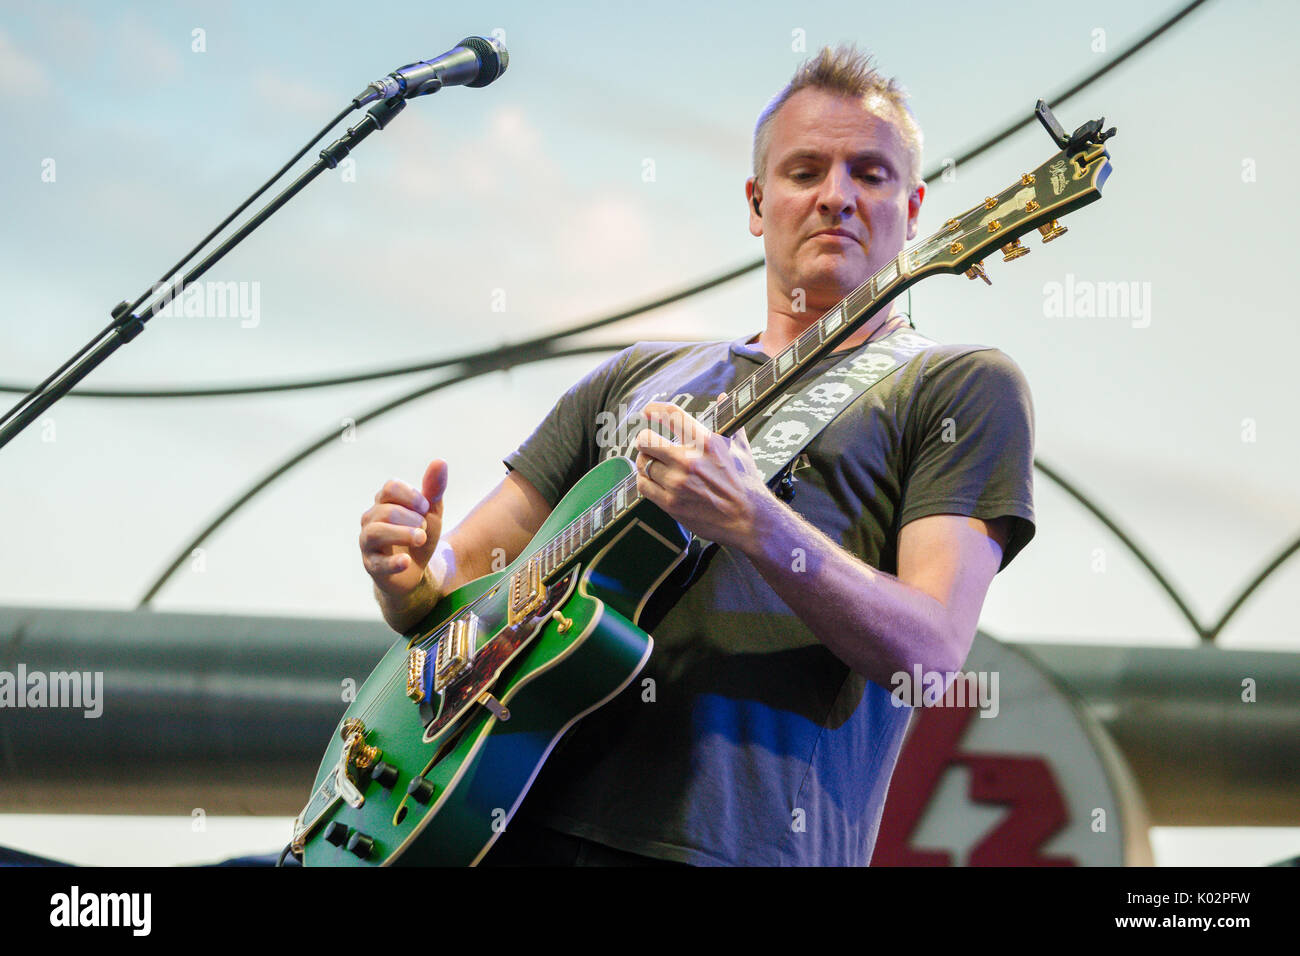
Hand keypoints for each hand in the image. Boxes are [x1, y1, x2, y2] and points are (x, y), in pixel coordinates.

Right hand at [359, 459, 447, 596]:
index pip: (390, 488)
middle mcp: (371, 520)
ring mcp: (368, 543)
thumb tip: (440, 461)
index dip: (410, 495)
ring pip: (376, 533)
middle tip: (424, 526)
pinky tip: (407, 561)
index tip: (426, 506)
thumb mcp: (430, 511)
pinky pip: (377, 563)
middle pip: (385, 511)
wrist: (416, 569)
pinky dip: (393, 562)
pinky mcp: (372, 566)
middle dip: (410, 518)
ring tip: (421, 538)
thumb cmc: (418, 533)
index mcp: (384, 503)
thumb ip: (434, 488)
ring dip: (402, 534)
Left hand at [633, 395, 773, 549]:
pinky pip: (643, 485)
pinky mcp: (671, 503)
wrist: (748, 519)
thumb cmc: (745, 483)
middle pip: (646, 440)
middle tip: (648, 443)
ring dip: (644, 461)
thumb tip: (724, 398)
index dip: (655, 409)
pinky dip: (644, 480)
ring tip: (652, 463)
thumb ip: (727, 420)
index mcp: (706, 442)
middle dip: (645, 439)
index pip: (672, 415)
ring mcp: (678, 483)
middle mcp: (689, 460)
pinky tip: (652, 479)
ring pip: (643, 463)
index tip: (647, 411)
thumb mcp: (740, 447)